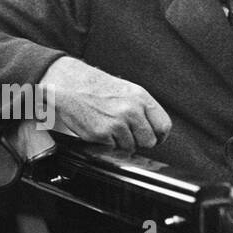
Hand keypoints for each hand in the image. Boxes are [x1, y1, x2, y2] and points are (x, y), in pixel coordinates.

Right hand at [38, 57, 170, 152]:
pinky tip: (98, 128)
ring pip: (130, 147)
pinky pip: (112, 149)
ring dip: (120, 142)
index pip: (163, 126)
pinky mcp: (101, 133)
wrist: (69, 84)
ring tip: (108, 126)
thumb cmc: (97, 87)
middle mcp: (131, 110)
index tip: (153, 137)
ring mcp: (116, 122)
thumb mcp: (127, 90)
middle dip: (139, 141)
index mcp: (141, 97)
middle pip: (149, 141)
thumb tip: (155, 131)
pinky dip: (106, 143)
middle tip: (126, 133)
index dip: (158, 136)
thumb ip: (143, 109)